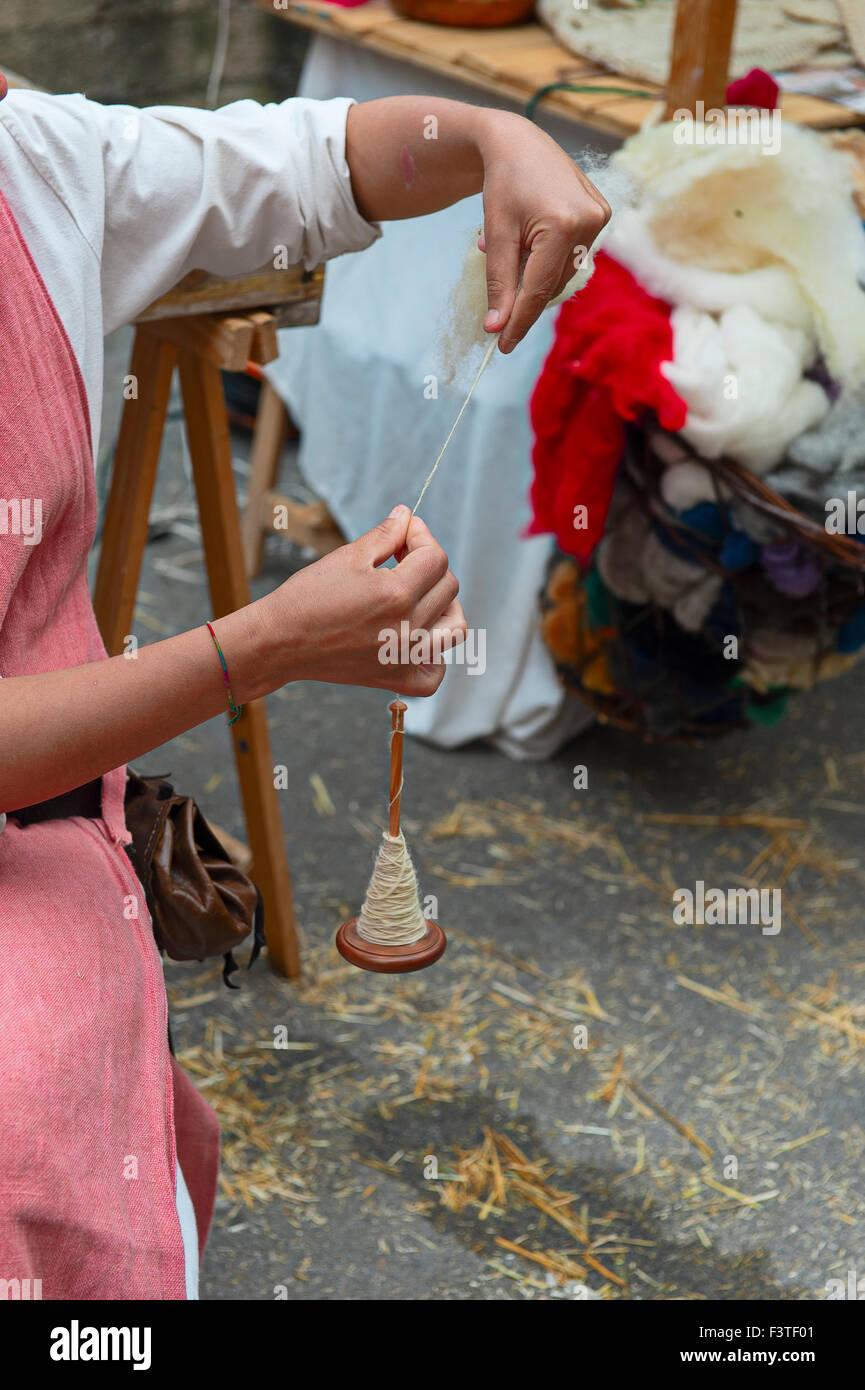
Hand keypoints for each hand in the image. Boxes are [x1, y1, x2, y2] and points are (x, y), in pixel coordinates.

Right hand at [258, 505, 465, 694]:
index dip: (422, 536)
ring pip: (454, 627)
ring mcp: (404, 657)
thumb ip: (386, 534)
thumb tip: (407, 515)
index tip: (405, 532)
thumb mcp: (348, 557)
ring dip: (445, 605)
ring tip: (420, 594)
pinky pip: (435, 672)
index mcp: (397, 594)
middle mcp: (407, 628)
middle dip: (429, 564)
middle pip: (448, 587)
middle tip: (402, 558)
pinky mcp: (394, 678)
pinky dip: (435, 655)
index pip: (436, 557)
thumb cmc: (308, 597)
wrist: (279, 642)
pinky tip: (417, 637)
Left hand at [477, 111, 610, 353]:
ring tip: (514, 248)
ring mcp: (600, 217)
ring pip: (563, 272)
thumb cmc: (502, 183)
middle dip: (524, 295)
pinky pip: (572, 255)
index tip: (502, 346)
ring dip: (536, 274)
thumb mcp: (496, 234)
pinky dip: (549, 259)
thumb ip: (498, 282)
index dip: (519, 321)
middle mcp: (590, 221)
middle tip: (498, 298)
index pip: (538, 290)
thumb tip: (496, 327)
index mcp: (562, 224)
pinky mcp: (602, 214)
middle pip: (552, 284)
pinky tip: (532, 238)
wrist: (518, 141)